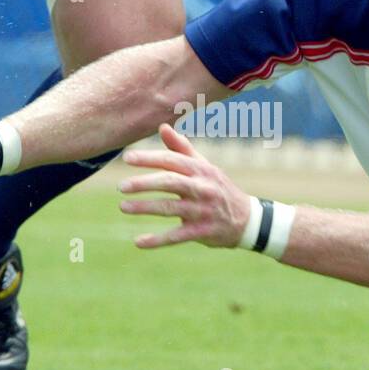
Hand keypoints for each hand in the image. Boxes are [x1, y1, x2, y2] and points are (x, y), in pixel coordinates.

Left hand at [118, 123, 252, 248]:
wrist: (247, 219)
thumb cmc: (218, 188)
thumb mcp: (204, 166)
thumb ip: (182, 148)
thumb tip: (162, 127)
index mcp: (201, 169)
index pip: (172, 160)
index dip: (149, 158)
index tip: (127, 158)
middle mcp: (202, 188)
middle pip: (170, 182)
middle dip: (144, 183)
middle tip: (121, 186)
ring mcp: (202, 211)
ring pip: (170, 208)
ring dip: (145, 208)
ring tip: (123, 206)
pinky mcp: (201, 232)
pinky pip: (176, 236)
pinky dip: (157, 240)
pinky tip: (138, 242)